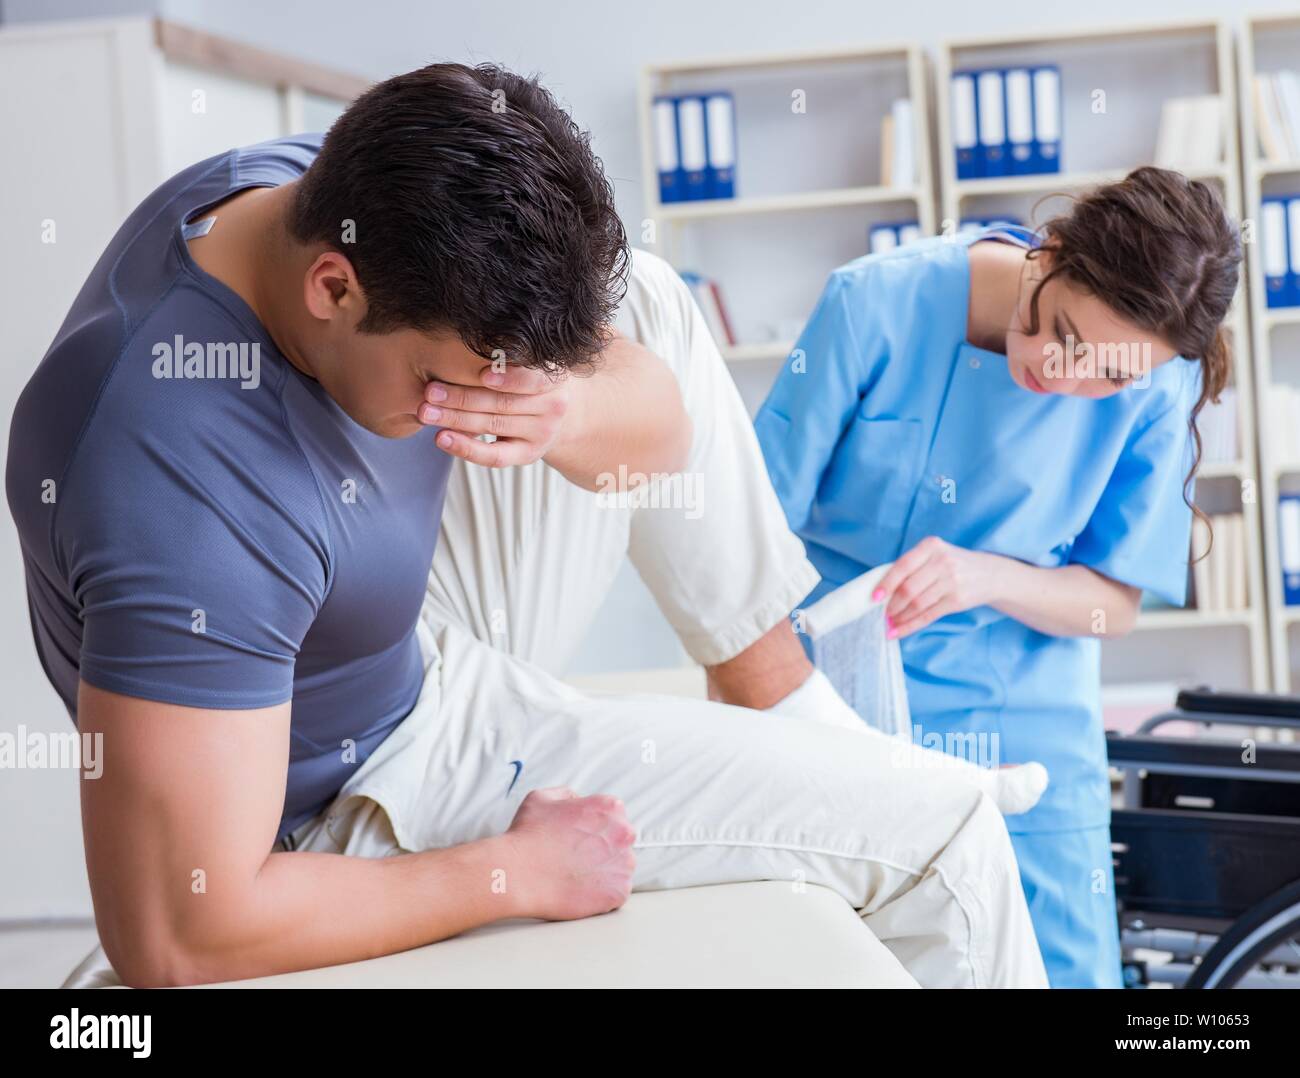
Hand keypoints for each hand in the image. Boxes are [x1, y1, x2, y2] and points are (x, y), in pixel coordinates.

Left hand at [418, 364, 569, 467]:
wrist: (553, 415)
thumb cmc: (529, 382)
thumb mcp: (528, 366)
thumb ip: (506, 362)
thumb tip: (463, 354)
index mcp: (553, 379)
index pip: (532, 380)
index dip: (508, 378)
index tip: (482, 374)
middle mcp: (553, 407)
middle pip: (503, 404)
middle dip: (462, 397)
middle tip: (430, 391)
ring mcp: (542, 434)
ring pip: (493, 425)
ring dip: (455, 418)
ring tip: (426, 412)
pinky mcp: (528, 455)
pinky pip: (495, 456)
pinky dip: (467, 448)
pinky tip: (442, 439)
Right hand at [504, 786, 636, 920]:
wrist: (518, 875)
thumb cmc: (527, 835)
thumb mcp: (543, 797)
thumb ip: (568, 795)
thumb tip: (578, 802)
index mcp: (610, 808)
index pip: (614, 816)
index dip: (595, 827)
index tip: (580, 838)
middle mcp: (623, 833)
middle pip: (621, 841)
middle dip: (603, 848)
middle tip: (577, 858)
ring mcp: (624, 864)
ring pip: (621, 867)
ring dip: (605, 871)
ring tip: (577, 876)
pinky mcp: (619, 892)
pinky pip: (618, 892)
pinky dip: (603, 894)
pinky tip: (581, 891)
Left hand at [874, 537, 1001, 638]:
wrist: (990, 574)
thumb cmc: (953, 564)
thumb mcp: (935, 554)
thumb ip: (911, 566)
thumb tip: (881, 589)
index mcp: (931, 547)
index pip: (902, 566)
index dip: (886, 584)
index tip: (874, 597)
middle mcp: (942, 562)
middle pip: (908, 589)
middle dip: (891, 605)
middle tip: (880, 614)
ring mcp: (951, 582)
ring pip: (917, 605)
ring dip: (899, 617)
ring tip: (888, 623)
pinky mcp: (957, 601)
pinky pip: (928, 616)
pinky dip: (910, 626)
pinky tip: (899, 631)